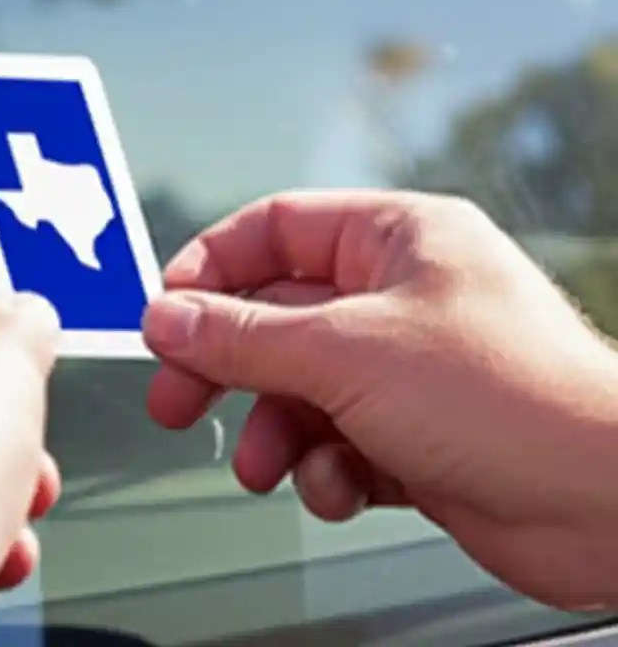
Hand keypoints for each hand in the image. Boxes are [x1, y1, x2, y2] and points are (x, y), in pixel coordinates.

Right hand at [142, 189, 617, 610]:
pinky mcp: (416, 437)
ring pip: (300, 391)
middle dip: (225, 367)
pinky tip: (339, 486)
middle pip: (275, 318)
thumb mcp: (345, 354)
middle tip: (176, 400)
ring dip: (274, 432)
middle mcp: (401, 298)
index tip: (163, 313)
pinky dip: (325, 470)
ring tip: (267, 465)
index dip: (210, 268)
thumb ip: (242, 337)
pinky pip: (337, 444)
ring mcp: (408, 370)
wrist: (606, 507)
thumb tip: (166, 315)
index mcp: (398, 240)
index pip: (276, 229)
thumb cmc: (511, 401)